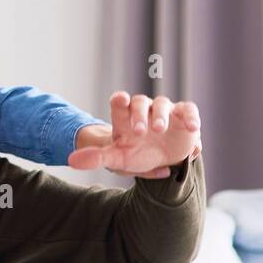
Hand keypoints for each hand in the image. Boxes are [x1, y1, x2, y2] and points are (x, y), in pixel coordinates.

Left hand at [67, 92, 201, 175]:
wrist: (161, 158)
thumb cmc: (135, 154)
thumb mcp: (116, 158)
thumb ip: (95, 158)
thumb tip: (71, 161)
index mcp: (125, 117)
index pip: (119, 102)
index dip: (119, 101)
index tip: (120, 101)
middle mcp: (145, 110)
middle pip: (140, 103)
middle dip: (139, 114)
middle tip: (140, 131)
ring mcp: (165, 111)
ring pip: (163, 104)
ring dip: (161, 115)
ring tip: (160, 130)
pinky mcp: (184, 116)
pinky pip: (188, 110)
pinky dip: (191, 117)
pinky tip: (192, 128)